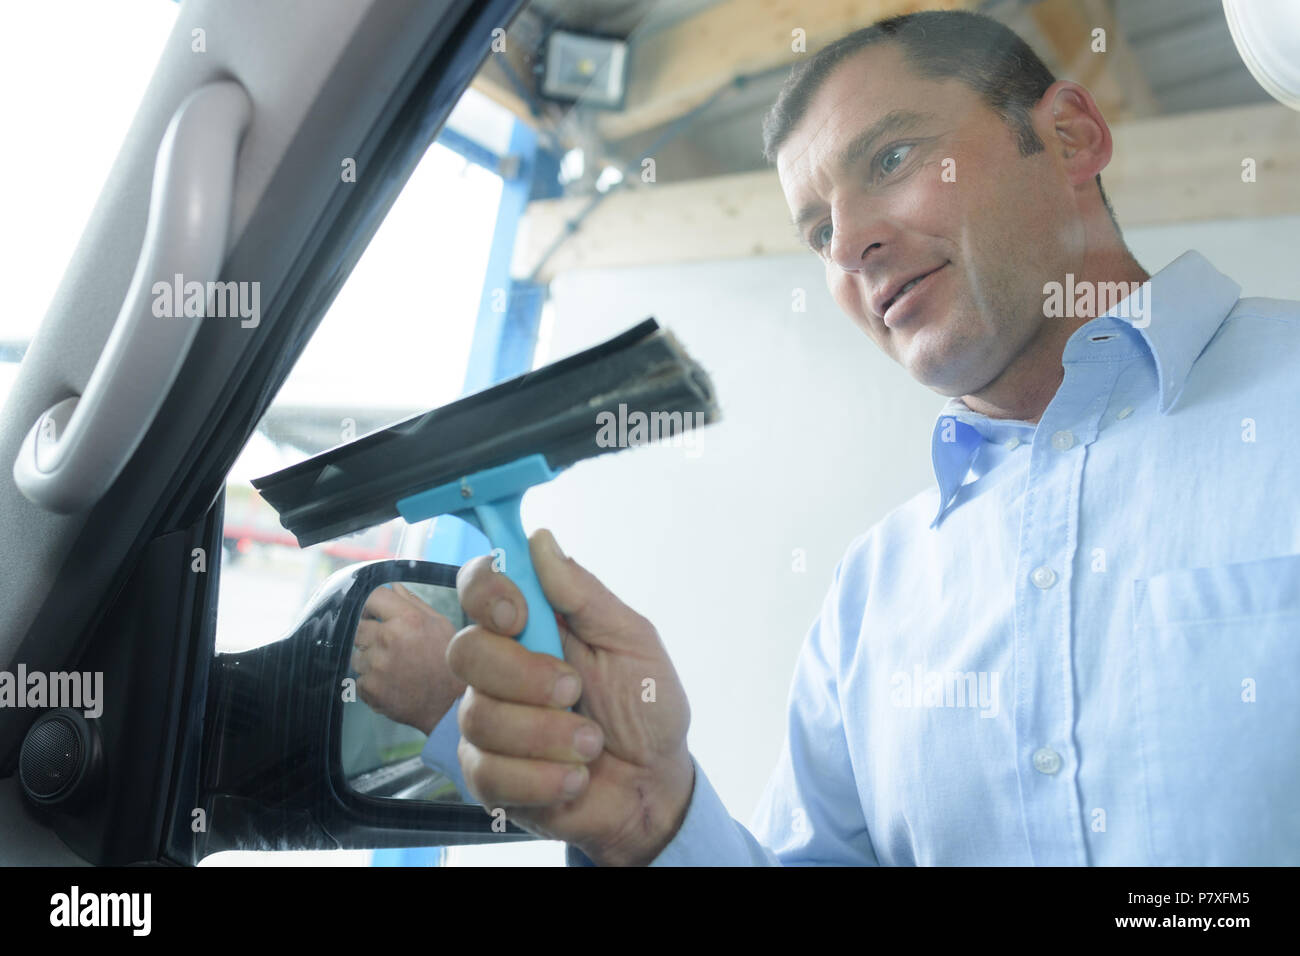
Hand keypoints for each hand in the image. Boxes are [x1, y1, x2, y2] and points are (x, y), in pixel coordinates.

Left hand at [352, 582, 464, 734]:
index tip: (373, 612)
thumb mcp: (440, 625)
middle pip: (357, 626)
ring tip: (394, 668)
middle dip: (369, 633)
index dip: (370, 604)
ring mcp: (376, 666)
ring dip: (369, 659)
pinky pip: (358, 678)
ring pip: (356, 654)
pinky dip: (370, 681)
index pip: (372, 597)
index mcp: (407, 620)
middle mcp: (388, 640)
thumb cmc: (448, 663)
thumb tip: (394, 587)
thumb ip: (413, 604)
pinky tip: (391, 683)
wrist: (450, 707)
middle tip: (387, 645)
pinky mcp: (369, 689)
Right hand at [449, 529, 694, 865]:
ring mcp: (488, 724)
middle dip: (524, 675)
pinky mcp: (487, 777)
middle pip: (466, 651)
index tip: (518, 614)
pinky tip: (574, 779)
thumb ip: (584, 595)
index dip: (486, 592)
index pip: (478, 588)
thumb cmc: (646, 707)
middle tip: (574, 690)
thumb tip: (541, 540)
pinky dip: (542, 778)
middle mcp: (500, 669)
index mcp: (533, 626)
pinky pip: (488, 773)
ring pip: (480, 717)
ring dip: (548, 734)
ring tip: (590, 745)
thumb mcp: (632, 642)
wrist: (655, 783)